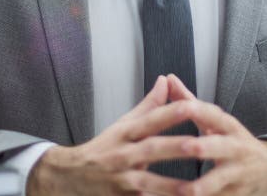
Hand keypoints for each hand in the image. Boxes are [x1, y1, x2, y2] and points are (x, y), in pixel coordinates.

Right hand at [27, 75, 193, 194]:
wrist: (68, 178)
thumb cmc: (102, 150)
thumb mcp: (122, 125)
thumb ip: (148, 106)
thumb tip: (165, 81)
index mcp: (125, 133)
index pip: (149, 120)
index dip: (169, 113)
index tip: (190, 107)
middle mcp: (122, 155)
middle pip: (151, 149)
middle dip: (174, 147)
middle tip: (198, 144)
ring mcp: (120, 181)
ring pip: (147, 182)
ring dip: (170, 186)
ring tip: (194, 188)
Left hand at [166, 75, 266, 195]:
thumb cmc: (231, 141)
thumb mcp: (215, 121)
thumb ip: (189, 101)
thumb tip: (168, 79)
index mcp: (228, 127)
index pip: (215, 115)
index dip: (200, 110)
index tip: (184, 106)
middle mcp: (236, 149)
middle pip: (219, 147)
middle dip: (203, 147)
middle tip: (186, 146)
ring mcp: (237, 174)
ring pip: (217, 182)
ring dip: (198, 187)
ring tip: (178, 190)